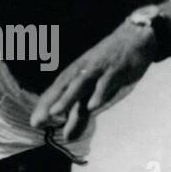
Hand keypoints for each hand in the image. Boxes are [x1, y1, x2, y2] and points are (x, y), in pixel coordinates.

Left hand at [30, 23, 155, 139]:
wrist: (136, 36)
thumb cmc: (112, 65)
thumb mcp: (95, 88)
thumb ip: (82, 109)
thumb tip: (69, 135)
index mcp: (76, 73)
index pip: (56, 91)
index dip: (44, 106)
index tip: (34, 123)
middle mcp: (83, 70)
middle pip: (63, 88)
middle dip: (50, 104)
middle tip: (37, 122)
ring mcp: (99, 69)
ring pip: (80, 84)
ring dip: (67, 98)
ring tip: (56, 112)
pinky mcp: (115, 70)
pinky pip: (106, 83)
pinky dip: (99, 94)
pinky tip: (92, 106)